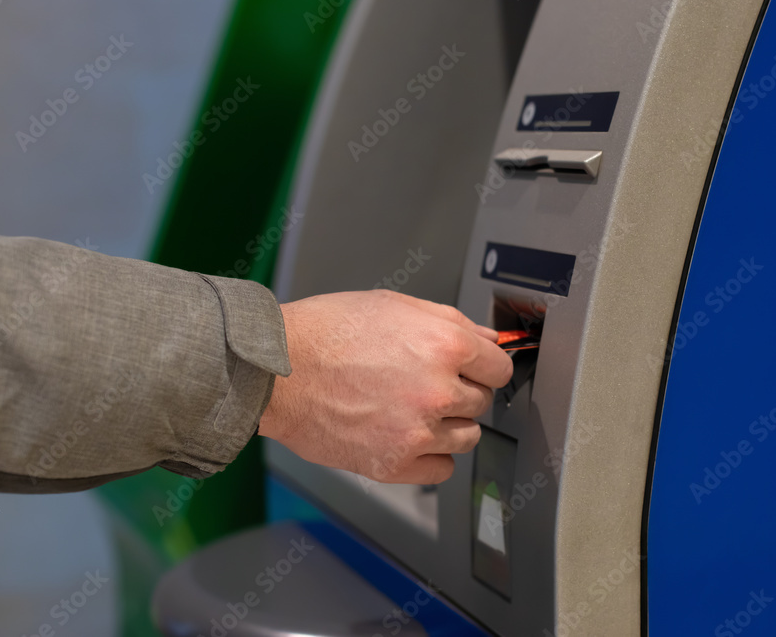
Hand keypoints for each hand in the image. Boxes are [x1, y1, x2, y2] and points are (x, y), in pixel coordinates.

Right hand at [258, 290, 512, 483]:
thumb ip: (450, 321)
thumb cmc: (326, 332)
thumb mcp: (393, 305)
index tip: (472, 369)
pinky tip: (407, 435)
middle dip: (460, 391)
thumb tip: (489, 341)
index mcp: (445, 345)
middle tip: (425, 383)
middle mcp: (438, 391)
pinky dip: (430, 456)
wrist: (276, 370)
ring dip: (449, 425)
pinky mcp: (395, 464)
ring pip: (467, 437)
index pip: (499, 367)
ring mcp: (418, 432)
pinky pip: (441, 469)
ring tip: (412, 409)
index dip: (484, 365)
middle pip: (482, 402)